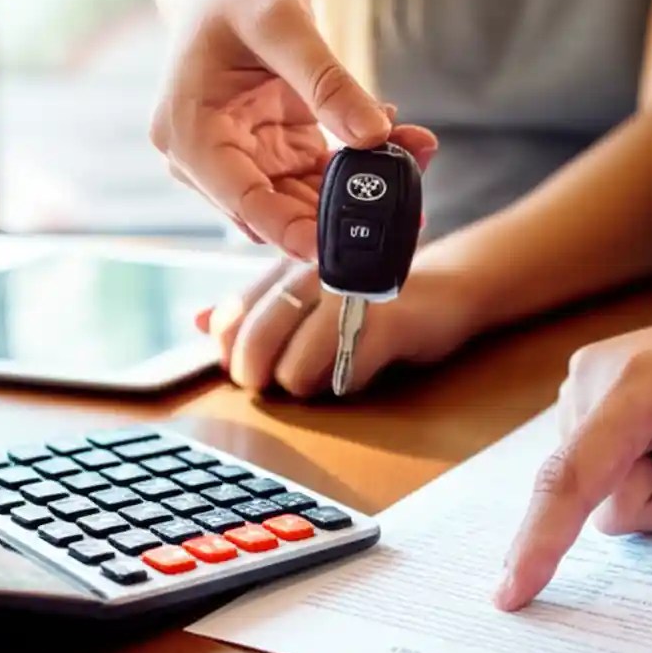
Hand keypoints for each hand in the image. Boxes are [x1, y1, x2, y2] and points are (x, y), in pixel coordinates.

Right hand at [150, 0, 435, 258]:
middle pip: (278, 210)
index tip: (331, 247)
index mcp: (190, 135)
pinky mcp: (275, 157)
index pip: (240, 200)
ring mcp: (245, 162)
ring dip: (360, 189)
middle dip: (342, 211)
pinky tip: (401, 144)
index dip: (287, 230)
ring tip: (415, 156)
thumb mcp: (280, 24)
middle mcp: (211, 161)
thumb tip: (375, 135)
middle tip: (405, 203)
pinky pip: (321, 178)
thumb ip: (326, 82)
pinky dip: (360, 168)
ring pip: (306, 201)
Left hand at [198, 258, 474, 396]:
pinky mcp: (384, 323)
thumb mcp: (308, 292)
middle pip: (255, 347)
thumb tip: (200, 323)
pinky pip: (342, 379)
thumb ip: (256, 306)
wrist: (451, 286)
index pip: (229, 320)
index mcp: (288, 265)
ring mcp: (348, 296)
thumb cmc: (373, 294)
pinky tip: (363, 369)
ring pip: (293, 371)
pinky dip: (348, 386)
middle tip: (283, 384)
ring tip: (329, 373)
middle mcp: (313, 274)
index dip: (232, 356)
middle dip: (261, 380)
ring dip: (308, 387)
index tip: (252, 369)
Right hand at [495, 299, 651, 610]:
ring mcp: (583, 384)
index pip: (577, 475)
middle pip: (600, 495)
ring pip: (601, 486)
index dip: (543, 539)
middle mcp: (591, 380)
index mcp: (638, 385)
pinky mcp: (585, 395)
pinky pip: (603, 467)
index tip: (509, 591)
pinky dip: (644, 467)